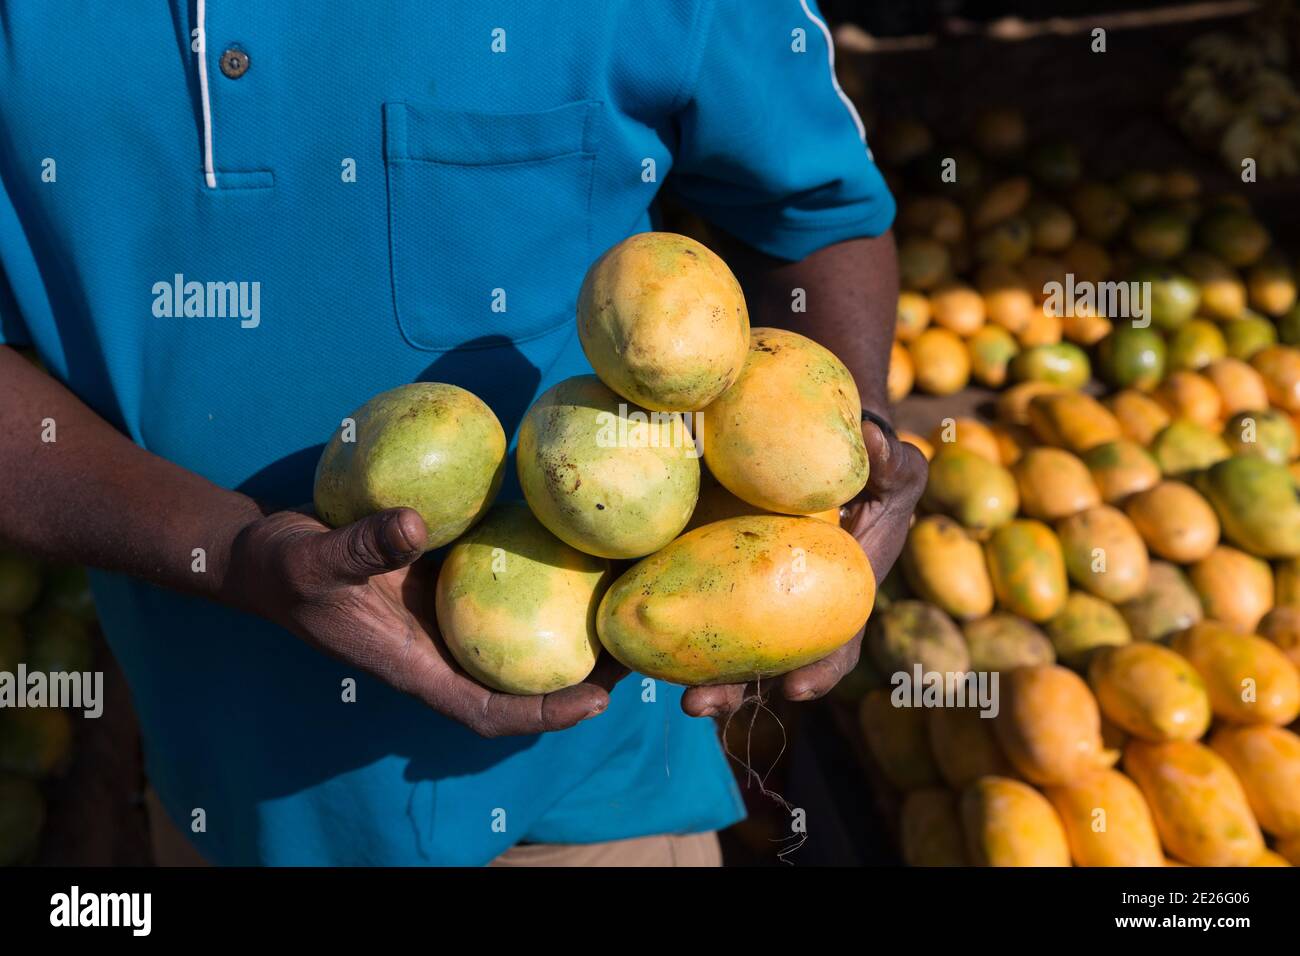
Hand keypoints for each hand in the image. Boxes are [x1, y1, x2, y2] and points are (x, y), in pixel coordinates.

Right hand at [218, 507, 622, 736]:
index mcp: (415, 665)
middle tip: (639, 648)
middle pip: (523, 679)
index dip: (545, 714)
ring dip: (570, 624)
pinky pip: (503, 585)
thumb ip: (360, 546)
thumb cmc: (283, 568)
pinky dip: (541, 574)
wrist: (264, 550)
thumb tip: (413, 525)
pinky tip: (577, 541)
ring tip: (626, 598)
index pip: (490, 712)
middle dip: (582, 675)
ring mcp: (446, 615)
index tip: (599, 702)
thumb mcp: (314, 559)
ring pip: (520, 634)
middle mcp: (441, 647)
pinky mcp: (447, 578)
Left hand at [681, 415, 927, 716]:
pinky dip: (653, 618)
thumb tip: (872, 441)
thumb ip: (893, 461)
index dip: (818, 671)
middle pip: (758, 662)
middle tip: (697, 703)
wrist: (811, 446)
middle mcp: (786, 608)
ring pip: (712, 641)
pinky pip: (678, 598)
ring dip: (683, 668)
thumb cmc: (863, 465)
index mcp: (836, 599)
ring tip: (651, 684)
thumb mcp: (892, 464)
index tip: (795, 689)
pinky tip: (618, 631)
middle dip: (729, 689)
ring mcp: (742, 592)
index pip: (833, 646)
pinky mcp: (702, 566)